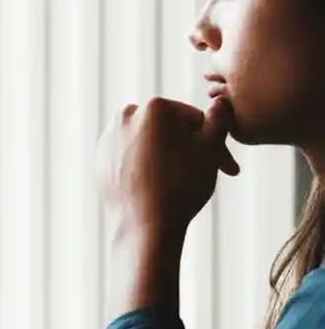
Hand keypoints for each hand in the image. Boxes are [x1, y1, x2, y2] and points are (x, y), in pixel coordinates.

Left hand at [96, 97, 239, 252]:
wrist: (144, 226)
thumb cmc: (182, 185)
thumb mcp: (212, 147)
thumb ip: (220, 118)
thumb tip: (220, 102)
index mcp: (154, 106)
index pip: (194, 120)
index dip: (214, 144)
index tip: (228, 169)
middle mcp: (125, 116)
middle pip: (168, 129)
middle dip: (188, 148)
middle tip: (204, 173)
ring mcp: (108, 139)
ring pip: (149, 143)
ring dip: (167, 156)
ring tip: (180, 179)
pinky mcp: (99, 161)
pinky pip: (130, 159)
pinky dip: (145, 168)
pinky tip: (157, 186)